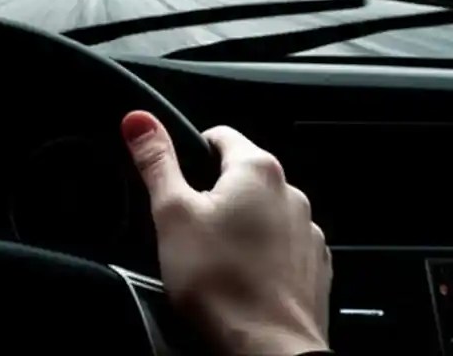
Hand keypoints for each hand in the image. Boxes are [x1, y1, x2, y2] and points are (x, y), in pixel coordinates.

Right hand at [122, 111, 330, 355]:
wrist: (267, 349)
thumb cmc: (220, 284)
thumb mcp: (172, 214)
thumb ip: (156, 161)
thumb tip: (139, 119)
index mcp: (257, 169)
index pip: (219, 135)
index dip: (190, 153)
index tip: (174, 180)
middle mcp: (291, 193)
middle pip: (241, 177)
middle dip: (213, 196)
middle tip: (186, 230)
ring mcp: (307, 232)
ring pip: (263, 214)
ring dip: (240, 227)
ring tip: (212, 261)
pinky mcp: (314, 268)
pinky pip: (282, 249)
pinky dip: (261, 257)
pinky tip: (239, 280)